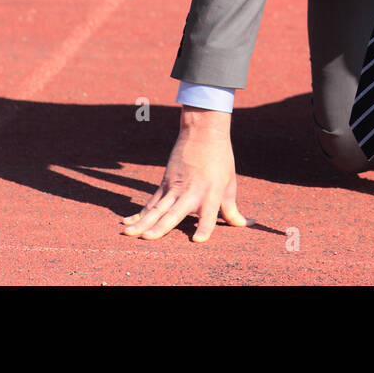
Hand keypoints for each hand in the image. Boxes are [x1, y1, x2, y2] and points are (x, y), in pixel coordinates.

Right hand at [121, 106, 248, 241]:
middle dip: (160, 227)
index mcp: (211, 193)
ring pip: (156, 208)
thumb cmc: (221, 160)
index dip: (204, 227)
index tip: (198, 240)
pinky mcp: (165, 184)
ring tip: (128, 233)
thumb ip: (232, 209)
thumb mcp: (229, 184)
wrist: (203, 133)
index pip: (208, 214)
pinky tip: (127, 222)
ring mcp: (174, 188)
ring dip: (142, 222)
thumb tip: (246, 225)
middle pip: (174, 213)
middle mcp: (191, 192)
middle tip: (147, 238)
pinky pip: (150, 202)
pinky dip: (139, 213)